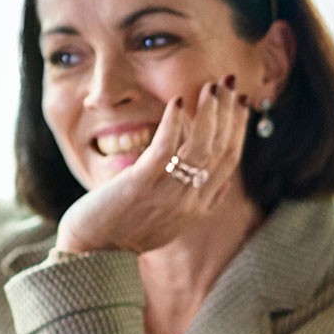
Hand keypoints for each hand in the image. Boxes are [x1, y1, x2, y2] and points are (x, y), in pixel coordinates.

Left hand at [54, 75, 254, 254]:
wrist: (92, 251)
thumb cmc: (126, 233)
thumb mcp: (172, 224)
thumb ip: (199, 204)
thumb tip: (223, 187)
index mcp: (199, 207)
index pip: (229, 161)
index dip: (238, 128)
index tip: (242, 102)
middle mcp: (189, 201)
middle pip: (220, 150)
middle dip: (228, 112)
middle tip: (230, 83)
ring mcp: (166, 194)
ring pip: (199, 147)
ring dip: (208, 112)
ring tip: (211, 86)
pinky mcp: (139, 186)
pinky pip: (164, 149)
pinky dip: (174, 122)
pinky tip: (178, 100)